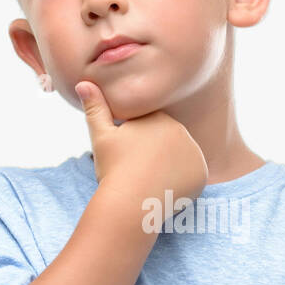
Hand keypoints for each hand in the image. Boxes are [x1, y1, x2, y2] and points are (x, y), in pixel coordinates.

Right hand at [76, 79, 207, 209]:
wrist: (130, 202)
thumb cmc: (113, 168)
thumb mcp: (101, 136)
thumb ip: (95, 108)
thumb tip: (83, 82)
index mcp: (158, 117)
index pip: (151, 129)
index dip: (137, 145)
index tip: (129, 158)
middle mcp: (180, 129)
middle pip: (167, 144)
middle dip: (155, 156)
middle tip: (139, 172)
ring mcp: (194, 151)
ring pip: (180, 159)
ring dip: (169, 168)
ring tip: (151, 180)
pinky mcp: (202, 173)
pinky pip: (192, 176)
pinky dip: (182, 183)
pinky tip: (165, 188)